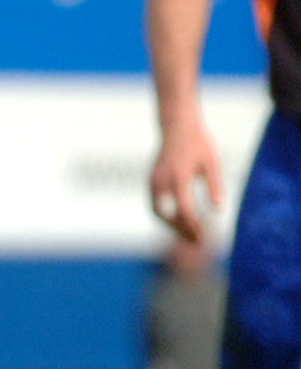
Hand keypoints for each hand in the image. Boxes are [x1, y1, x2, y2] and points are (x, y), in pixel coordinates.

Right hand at [151, 116, 224, 242]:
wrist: (177, 127)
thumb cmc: (198, 143)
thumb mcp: (212, 163)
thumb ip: (215, 186)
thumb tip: (218, 210)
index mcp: (178, 175)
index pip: (183, 208)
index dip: (193, 224)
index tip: (204, 234)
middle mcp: (161, 181)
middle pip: (167, 215)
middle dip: (181, 230)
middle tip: (197, 240)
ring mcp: (153, 182)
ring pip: (157, 213)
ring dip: (171, 226)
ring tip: (189, 234)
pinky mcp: (150, 183)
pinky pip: (155, 206)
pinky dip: (166, 217)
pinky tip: (180, 222)